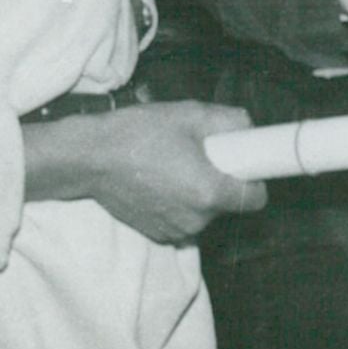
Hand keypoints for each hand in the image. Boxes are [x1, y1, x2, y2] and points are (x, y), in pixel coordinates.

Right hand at [24, 100, 264, 243]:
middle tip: (201, 155)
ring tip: (176, 165)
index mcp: (209, 193)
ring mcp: (176, 231)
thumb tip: (250, 128)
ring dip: (200, 192)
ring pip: (206, 212)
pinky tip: (162, 180)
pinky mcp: (158, 234)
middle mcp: (196, 220)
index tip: (244, 164)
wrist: (90, 158)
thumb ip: (231, 120)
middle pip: (230, 203)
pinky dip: (181, 202)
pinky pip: (185, 218)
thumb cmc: (139, 134)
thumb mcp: (191, 114)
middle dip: (222, 180)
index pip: (257, 198)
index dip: (255, 179)